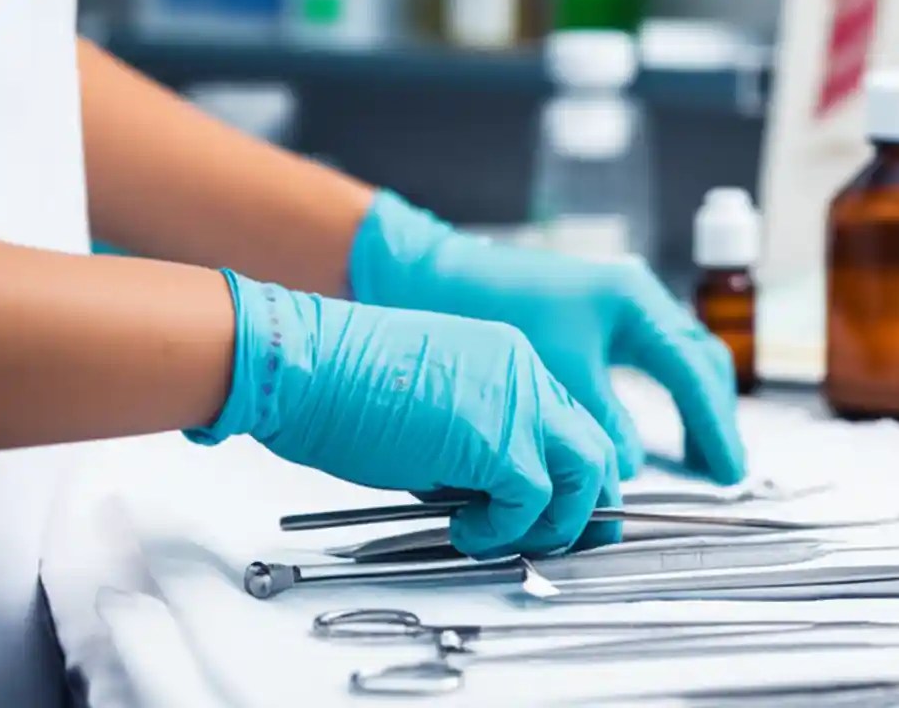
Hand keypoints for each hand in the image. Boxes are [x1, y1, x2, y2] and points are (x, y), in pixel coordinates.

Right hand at [186, 270, 620, 557]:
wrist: (304, 363)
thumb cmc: (340, 385)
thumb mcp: (428, 410)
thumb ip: (471, 445)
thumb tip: (485, 497)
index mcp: (508, 360)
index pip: (570, 422)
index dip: (571, 475)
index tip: (559, 510)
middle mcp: (524, 375)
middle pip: (595, 448)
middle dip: (586, 505)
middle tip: (560, 539)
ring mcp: (516, 403)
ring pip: (585, 474)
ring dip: (554, 520)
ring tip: (508, 537)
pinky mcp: (498, 440)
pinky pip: (533, 501)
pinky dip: (505, 530)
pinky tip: (467, 531)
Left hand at [350, 190, 745, 484]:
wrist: (437, 275)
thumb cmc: (491, 311)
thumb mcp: (554, 374)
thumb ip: (600, 421)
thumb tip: (629, 468)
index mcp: (634, 304)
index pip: (694, 373)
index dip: (713, 427)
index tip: (727, 471)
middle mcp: (637, 298)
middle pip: (701, 360)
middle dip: (715, 416)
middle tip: (723, 469)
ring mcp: (622, 304)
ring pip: (682, 358)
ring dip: (696, 406)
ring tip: (702, 456)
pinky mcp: (600, 316)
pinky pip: (656, 359)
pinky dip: (669, 395)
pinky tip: (659, 426)